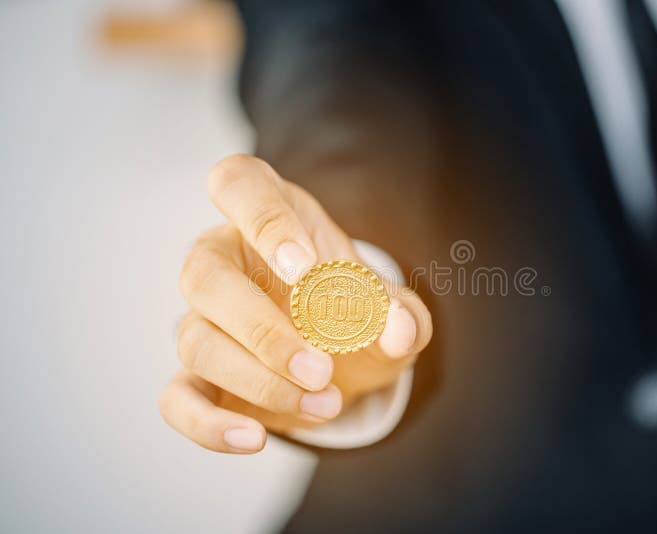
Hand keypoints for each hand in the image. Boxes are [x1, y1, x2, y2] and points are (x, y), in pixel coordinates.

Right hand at [159, 155, 431, 452]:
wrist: (343, 355)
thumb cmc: (356, 309)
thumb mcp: (389, 307)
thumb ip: (403, 313)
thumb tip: (397, 330)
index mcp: (269, 215)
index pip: (238, 184)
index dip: (263, 219)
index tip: (305, 267)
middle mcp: (222, 258)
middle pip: (203, 275)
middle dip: (263, 329)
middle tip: (321, 369)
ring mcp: (202, 316)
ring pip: (195, 340)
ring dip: (259, 381)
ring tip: (323, 402)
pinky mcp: (199, 374)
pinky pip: (178, 398)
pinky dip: (209, 426)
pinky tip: (255, 439)